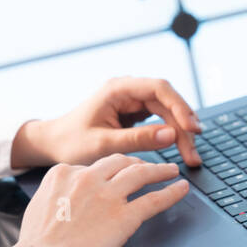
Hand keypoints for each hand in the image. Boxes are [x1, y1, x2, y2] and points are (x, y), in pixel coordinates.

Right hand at [8, 155, 189, 246]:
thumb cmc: (37, 243)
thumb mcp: (39, 205)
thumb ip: (56, 194)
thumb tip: (63, 197)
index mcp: (64, 172)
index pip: (92, 165)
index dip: (107, 170)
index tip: (115, 173)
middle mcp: (87, 177)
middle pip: (119, 162)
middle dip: (135, 162)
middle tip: (145, 167)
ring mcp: (108, 195)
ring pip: (140, 173)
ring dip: (159, 170)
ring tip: (170, 170)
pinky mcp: (124, 216)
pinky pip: (154, 200)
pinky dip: (171, 193)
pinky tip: (181, 188)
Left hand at [11, 76, 203, 169]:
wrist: (53, 144)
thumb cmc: (71, 142)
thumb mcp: (103, 144)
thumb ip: (137, 139)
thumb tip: (172, 135)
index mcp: (118, 89)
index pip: (159, 88)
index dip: (179, 106)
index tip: (191, 128)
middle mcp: (128, 91)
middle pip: (168, 102)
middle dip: (184, 127)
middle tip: (193, 154)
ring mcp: (132, 102)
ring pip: (168, 112)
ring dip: (181, 133)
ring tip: (191, 158)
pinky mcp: (135, 115)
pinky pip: (161, 121)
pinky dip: (172, 136)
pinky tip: (181, 150)